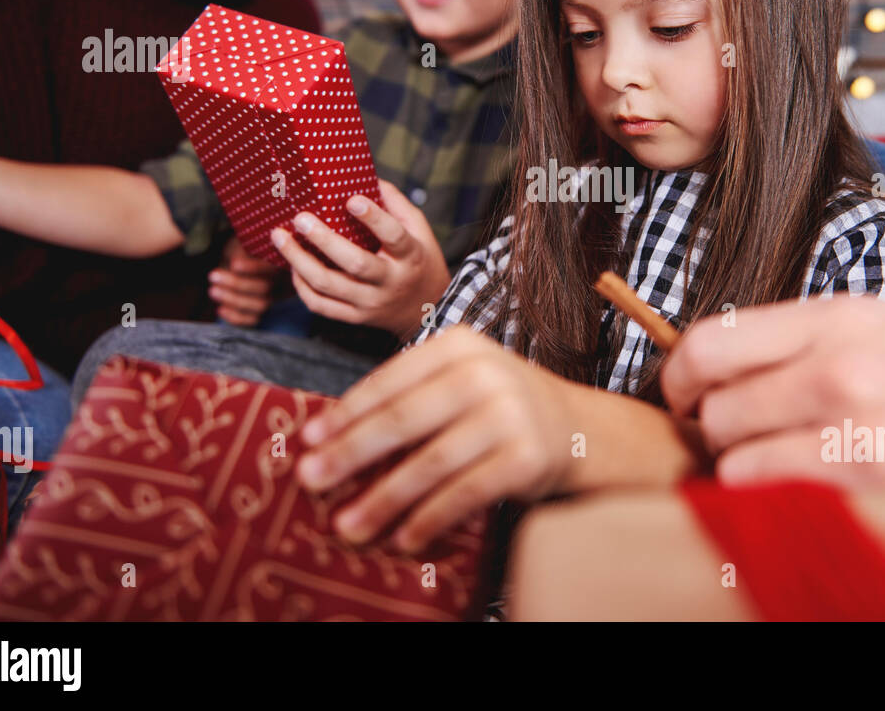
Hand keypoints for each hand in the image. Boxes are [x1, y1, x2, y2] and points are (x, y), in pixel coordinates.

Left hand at [210, 235, 281, 326]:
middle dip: (236, 283)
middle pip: (264, 288)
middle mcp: (279, 282)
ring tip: (212, 290)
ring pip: (260, 305)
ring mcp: (272, 298)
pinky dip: (236, 318)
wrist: (241, 259)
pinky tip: (220, 309)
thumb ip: (240, 252)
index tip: (234, 265)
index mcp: (278, 262)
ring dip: (233, 299)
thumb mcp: (241, 243)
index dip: (253, 268)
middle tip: (213, 276)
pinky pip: (254, 320)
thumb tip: (235, 264)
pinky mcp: (260, 311)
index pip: (271, 268)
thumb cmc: (242, 249)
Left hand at [270, 179, 450, 336]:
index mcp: (410, 256)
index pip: (393, 236)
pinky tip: (293, 267)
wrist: (427, 310)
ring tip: (280, 238)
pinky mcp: (355, 316)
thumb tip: (368, 178)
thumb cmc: (420, 262)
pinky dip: (301, 286)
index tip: (351, 200)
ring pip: (329, 285)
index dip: (373, 218)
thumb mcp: (419, 230)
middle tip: (300, 218)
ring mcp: (371, 303)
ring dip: (299, 261)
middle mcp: (390, 282)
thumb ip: (396, 204)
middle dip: (324, 240)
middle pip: (355, 263)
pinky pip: (321, 305)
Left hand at [296, 326, 575, 551]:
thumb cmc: (499, 407)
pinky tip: (402, 539)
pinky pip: (465, 493)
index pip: (390, 380)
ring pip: (430, 461)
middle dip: (350, 453)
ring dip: (383, 498)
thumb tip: (329, 441)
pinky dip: (429, 519)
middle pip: (403, 418)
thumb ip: (408, 398)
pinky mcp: (526, 458)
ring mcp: (509, 415)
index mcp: (459, 346)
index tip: (306, 440)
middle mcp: (485, 374)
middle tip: (310, 480)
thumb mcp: (460, 382)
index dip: (345, 412)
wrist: (578, 430)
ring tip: (348, 524)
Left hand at [660, 296, 884, 486]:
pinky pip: (767, 492)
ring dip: (735, 467)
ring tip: (766, 467)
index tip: (682, 394)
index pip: (711, 340)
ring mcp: (852, 424)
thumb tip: (733, 366)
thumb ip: (807, 339)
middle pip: (713, 404)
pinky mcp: (870, 479)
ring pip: (731, 454)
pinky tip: (791, 491)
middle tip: (725, 439)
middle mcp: (835, 363)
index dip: (679, 375)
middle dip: (707, 428)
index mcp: (836, 315)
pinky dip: (762, 496)